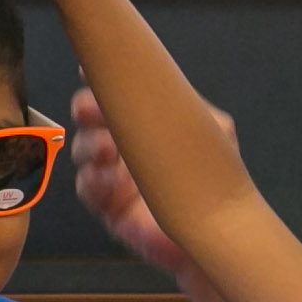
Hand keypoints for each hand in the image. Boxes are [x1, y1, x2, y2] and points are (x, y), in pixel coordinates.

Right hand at [69, 86, 232, 277]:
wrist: (219, 232)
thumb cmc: (216, 178)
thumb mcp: (213, 129)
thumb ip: (188, 101)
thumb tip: (161, 74)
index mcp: (146, 123)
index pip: (116, 96)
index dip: (100, 82)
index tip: (89, 70)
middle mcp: (125, 145)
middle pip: (90, 120)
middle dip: (85, 111)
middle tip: (90, 111)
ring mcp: (115, 176)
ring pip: (83, 151)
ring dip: (89, 146)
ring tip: (107, 150)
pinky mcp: (110, 207)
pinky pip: (88, 189)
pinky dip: (93, 181)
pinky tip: (111, 181)